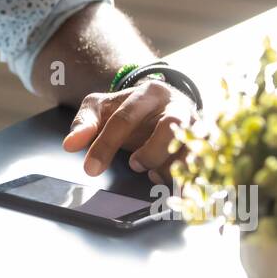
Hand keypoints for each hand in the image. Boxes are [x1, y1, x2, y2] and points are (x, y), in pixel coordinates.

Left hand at [62, 80, 198, 185]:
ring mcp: (196, 127)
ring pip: (192, 147)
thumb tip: (70, 144)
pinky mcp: (206, 147)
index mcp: (149, 92)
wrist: (160, 104)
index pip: (126, 117)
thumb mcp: (101, 107)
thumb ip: (84, 122)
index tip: (90, 169)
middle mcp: (177, 106)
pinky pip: (204, 165)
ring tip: (152, 175)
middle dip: (150, 152)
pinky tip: (171, 184)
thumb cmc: (128, 108)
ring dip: (171, 167)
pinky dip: (188, 178)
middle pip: (171, 127)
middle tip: (133, 165)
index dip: (106, 144)